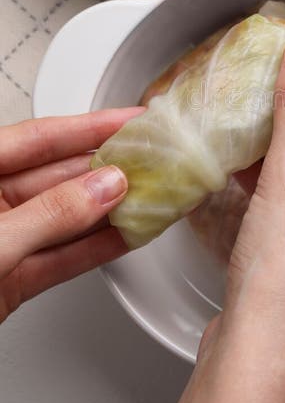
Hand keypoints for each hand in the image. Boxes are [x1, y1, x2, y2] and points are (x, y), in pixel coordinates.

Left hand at [0, 108, 141, 322]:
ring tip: (151, 198)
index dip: (88, 126)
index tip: (130, 119)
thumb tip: (101, 189)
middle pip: (57, 178)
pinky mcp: (6, 283)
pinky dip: (95, 250)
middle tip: (152, 161)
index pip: (38, 139)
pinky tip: (125, 237)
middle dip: (107, 170)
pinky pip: (60, 259)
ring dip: (109, 212)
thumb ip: (49, 216)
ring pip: (64, 221)